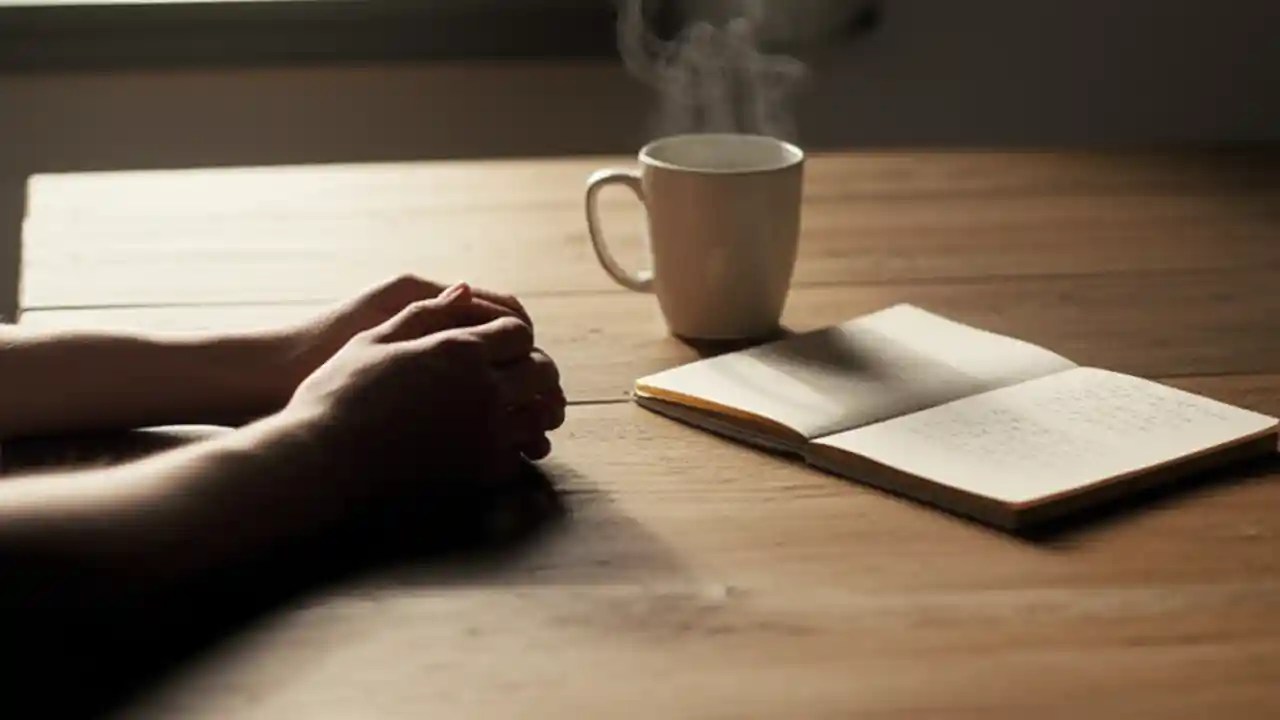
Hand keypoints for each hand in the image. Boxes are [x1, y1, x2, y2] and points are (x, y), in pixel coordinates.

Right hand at [285, 283, 563, 509]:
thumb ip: (426, 314)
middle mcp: (484, 390)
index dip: (512, 337)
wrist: (319, 464)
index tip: (500, 344)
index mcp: (460, 349)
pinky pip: (516, 455)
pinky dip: (513, 446)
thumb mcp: (373, 340)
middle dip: (534, 371)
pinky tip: (491, 442)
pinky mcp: (479, 473)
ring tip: (513, 409)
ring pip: (536, 416)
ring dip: (530, 409)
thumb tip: (464, 290)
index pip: (519, 333)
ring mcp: (487, 435)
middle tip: (519, 376)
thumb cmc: (336, 395)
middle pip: (541, 373)